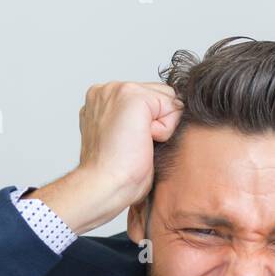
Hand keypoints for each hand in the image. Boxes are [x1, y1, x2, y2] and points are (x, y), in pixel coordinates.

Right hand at [28, 81, 183, 232]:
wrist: (104, 185)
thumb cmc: (115, 174)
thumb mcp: (123, 140)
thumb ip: (136, 121)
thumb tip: (158, 121)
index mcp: (102, 100)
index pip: (148, 98)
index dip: (151, 124)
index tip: (128, 144)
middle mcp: (107, 90)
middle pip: (160, 94)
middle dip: (157, 122)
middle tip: (133, 145)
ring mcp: (118, 90)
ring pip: (168, 99)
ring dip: (161, 126)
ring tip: (136, 143)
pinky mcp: (133, 96)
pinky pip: (172, 106)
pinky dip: (165, 130)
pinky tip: (143, 141)